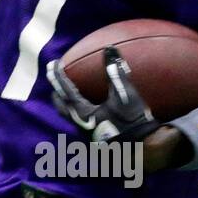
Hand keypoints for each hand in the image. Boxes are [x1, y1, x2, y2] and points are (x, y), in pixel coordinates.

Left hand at [46, 47, 160, 142]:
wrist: (145, 148)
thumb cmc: (134, 122)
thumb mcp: (125, 94)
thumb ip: (116, 71)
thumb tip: (110, 49)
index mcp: (84, 115)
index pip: (66, 92)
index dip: (58, 76)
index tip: (53, 64)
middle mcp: (82, 126)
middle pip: (63, 108)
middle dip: (57, 94)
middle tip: (54, 81)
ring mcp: (89, 135)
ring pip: (71, 117)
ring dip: (68, 104)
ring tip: (70, 94)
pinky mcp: (98, 140)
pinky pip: (84, 122)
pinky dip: (81, 111)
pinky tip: (91, 109)